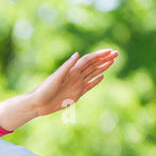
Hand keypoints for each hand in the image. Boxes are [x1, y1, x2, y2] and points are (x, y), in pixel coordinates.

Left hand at [0, 48, 117, 129]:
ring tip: (112, 61)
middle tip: (116, 53)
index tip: (110, 51)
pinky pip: (89, 86)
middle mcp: (76, 76)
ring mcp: (77, 84)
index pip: (89, 60)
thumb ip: (67, 66)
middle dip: (104, 58)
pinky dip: (96, 81)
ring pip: (93, 73)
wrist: (39, 104)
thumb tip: (77, 54)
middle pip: (93, 65)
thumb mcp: (56, 77)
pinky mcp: (76, 94)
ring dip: (103, 67)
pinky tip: (102, 76)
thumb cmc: (45, 90)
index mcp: (72, 70)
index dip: (99, 55)